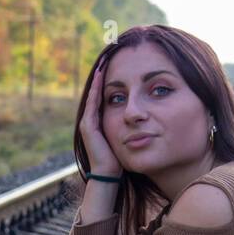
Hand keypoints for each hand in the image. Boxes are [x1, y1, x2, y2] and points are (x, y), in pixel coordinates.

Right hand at [81, 57, 124, 179]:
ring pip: (94, 95)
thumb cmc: (120, 160)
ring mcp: (88, 122)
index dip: (111, 83)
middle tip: (108, 59)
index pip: (106, 98)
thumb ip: (132, 128)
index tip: (118, 68)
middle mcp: (92, 121)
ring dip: (98, 79)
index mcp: (101, 123)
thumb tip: (146, 119)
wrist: (109, 175)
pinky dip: (96, 89)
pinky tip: (102, 77)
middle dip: (103, 77)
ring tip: (104, 63)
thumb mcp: (128, 139)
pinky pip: (93, 103)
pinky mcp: (87, 126)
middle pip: (98, 93)